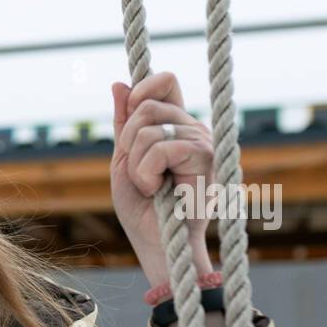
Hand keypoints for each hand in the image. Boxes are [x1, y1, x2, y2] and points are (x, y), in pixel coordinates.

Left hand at [109, 72, 215, 287]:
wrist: (157, 244)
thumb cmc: (142, 209)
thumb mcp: (124, 160)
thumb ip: (124, 124)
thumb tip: (120, 83)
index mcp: (176, 127)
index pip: (165, 82)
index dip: (142, 89)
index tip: (130, 112)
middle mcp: (194, 129)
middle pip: (148, 104)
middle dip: (128, 140)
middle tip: (139, 171)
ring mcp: (203, 141)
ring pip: (150, 127)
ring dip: (136, 163)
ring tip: (150, 186)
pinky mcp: (206, 157)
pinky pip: (161, 147)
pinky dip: (146, 172)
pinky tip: (157, 190)